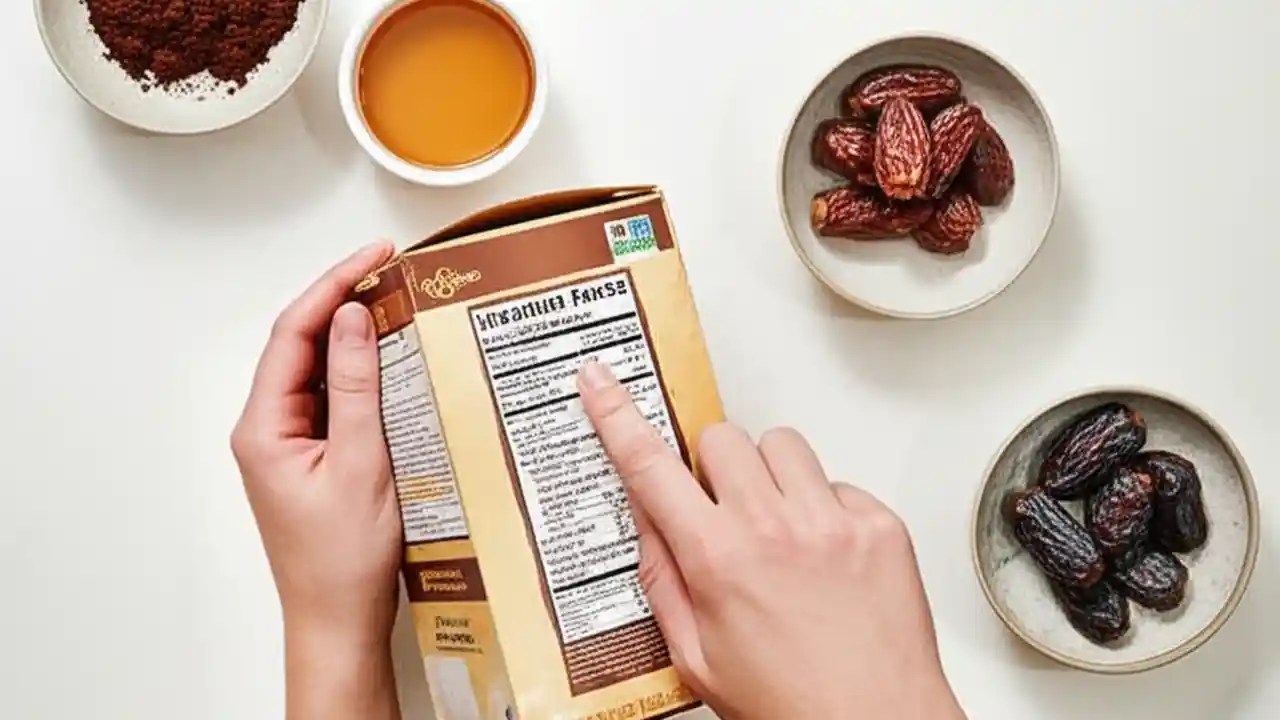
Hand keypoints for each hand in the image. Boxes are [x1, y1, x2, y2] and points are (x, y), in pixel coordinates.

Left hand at [231, 243, 401, 719]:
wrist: (338, 621)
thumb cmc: (343, 561)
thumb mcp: (360, 464)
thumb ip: (356, 387)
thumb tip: (353, 319)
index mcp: (264, 427)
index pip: (295, 333)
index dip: (333, 286)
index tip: (373, 256)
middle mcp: (267, 429)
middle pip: (301, 344)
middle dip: (342, 300)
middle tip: (389, 268)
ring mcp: (288, 443)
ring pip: (317, 369)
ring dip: (352, 334)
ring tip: (396, 302)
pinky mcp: (311, 457)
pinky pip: (332, 398)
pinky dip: (360, 372)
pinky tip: (391, 361)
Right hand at [577, 363, 964, 719]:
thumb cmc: (792, 704)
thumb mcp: (697, 656)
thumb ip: (663, 578)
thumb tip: (647, 520)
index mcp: (718, 559)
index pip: (650, 466)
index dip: (617, 416)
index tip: (601, 383)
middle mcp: (774, 528)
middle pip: (721, 438)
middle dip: (711, 466)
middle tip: (720, 508)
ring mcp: (832, 521)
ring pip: (782, 444)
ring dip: (769, 475)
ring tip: (778, 527)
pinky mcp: (878, 525)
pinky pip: (838, 480)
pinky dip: (824, 507)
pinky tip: (823, 553)